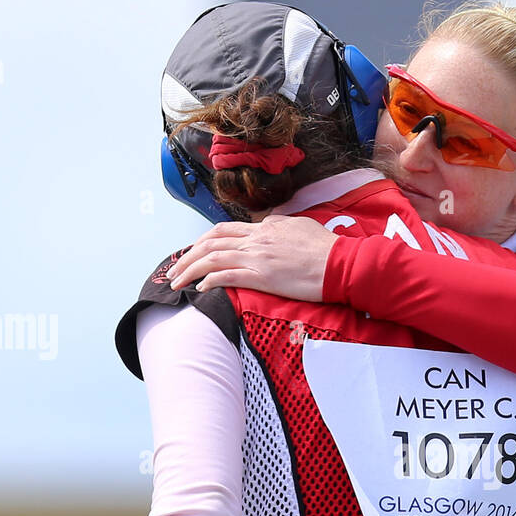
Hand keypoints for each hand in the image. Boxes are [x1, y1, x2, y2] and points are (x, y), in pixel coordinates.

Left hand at [166, 216, 338, 302]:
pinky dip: (209, 281)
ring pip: (212, 258)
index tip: (193, 253)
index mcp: (265, 228)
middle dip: (187, 256)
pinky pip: (226, 276)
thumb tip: (269, 227)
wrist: (342, 263)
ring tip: (176, 282)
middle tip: (174, 269)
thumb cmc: (328, 249)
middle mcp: (256, 239)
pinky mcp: (262, 276)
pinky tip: (199, 288)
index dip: (204, 242)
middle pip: (210, 243)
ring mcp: (258, 257)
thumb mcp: (301, 228)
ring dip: (189, 270)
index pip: (225, 231)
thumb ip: (280, 227)